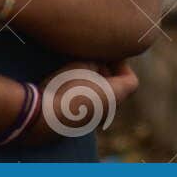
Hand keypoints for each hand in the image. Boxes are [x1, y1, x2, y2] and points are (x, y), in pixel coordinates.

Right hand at [20, 60, 137, 145]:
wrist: (45, 116)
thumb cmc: (67, 88)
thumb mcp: (83, 64)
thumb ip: (96, 61)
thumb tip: (96, 64)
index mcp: (115, 97)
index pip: (131, 81)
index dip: (123, 65)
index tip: (108, 55)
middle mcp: (109, 111)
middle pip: (116, 87)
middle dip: (106, 71)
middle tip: (90, 59)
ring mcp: (94, 119)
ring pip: (101, 95)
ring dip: (93, 81)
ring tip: (76, 69)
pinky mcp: (79, 122)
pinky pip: (87, 103)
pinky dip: (83, 91)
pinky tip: (67, 84)